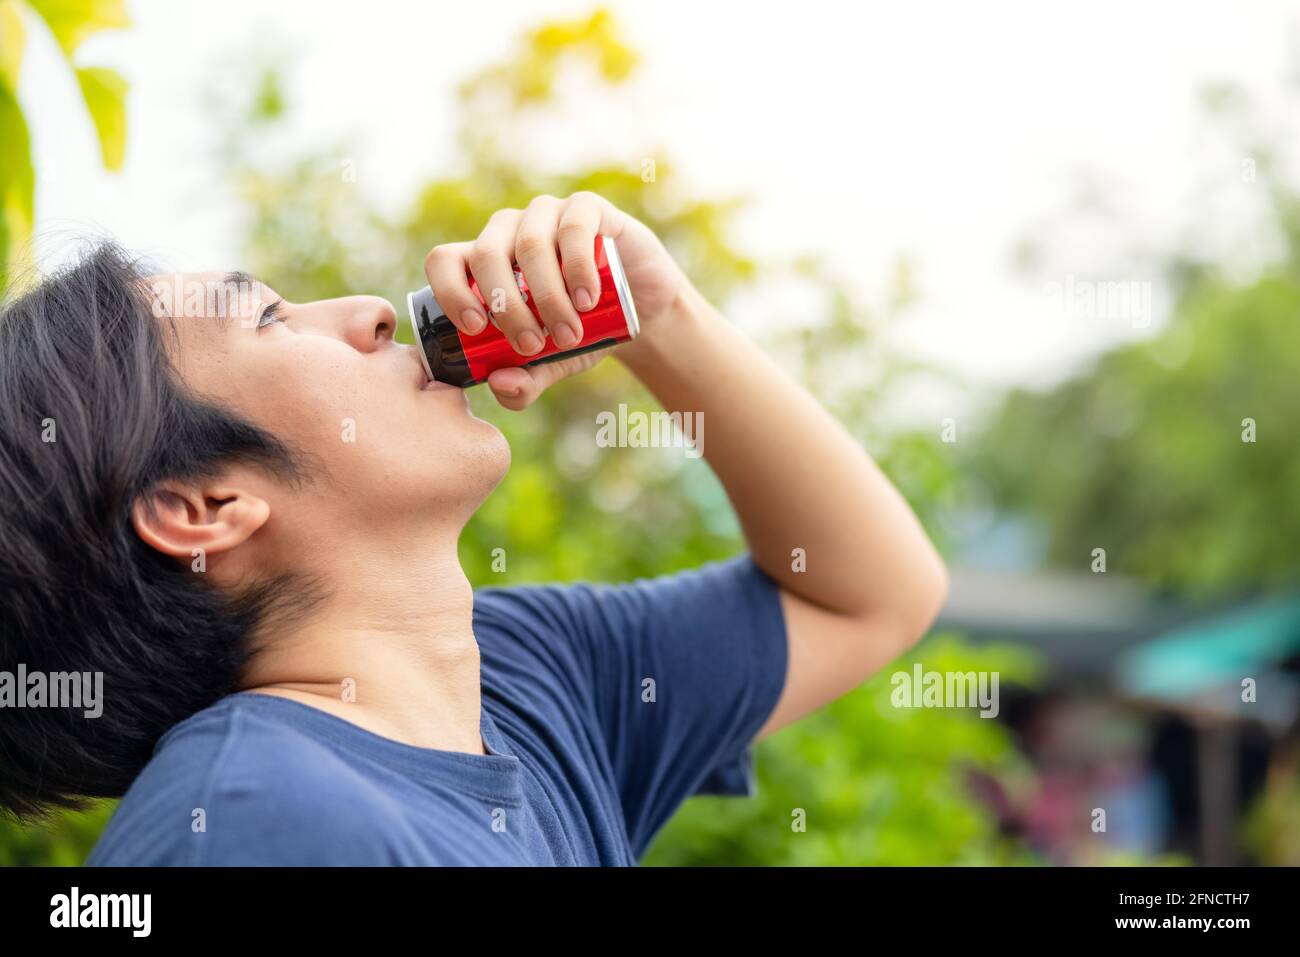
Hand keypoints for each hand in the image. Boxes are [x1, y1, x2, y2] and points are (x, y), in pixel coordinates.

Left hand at [422, 192, 686, 408]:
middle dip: (506, 307)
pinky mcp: (586, 208)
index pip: (445, 261)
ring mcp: (546, 215)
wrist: (638, 309)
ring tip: (568, 335)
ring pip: (529, 244)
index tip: (476, 330)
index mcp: (483, 261)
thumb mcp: (550, 365)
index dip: (450, 291)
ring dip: (546, 296)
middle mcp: (508, 231)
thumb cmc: (581, 331)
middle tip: (532, 346)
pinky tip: (586, 298)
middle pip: (486, 255)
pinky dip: (576, 267)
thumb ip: (523, 383)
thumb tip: (498, 383)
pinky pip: (573, 228)